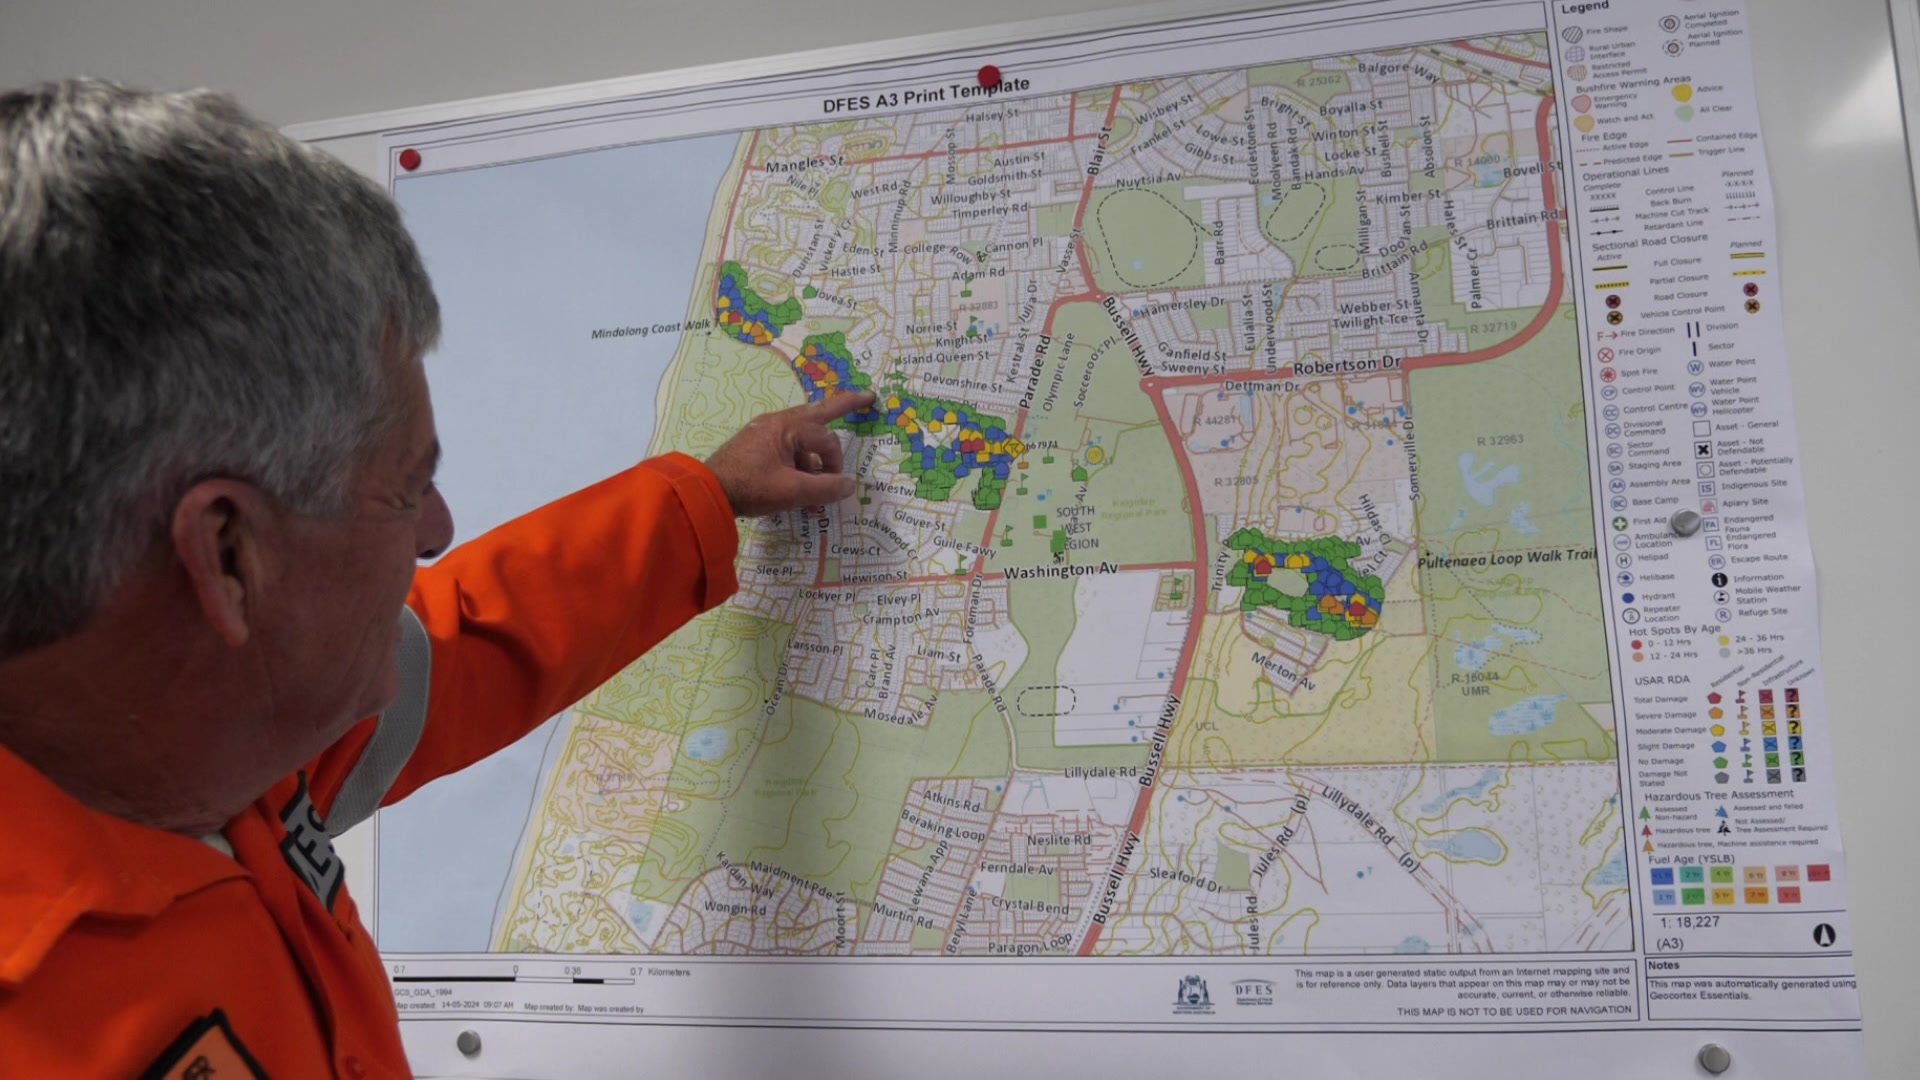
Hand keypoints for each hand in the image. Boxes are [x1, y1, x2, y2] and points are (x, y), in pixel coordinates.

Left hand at [704, 390, 875, 516]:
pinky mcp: (756, 442)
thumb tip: (850, 484)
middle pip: (819, 411)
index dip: (836, 464)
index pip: (827, 441)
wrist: (708, 491)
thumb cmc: (751, 487)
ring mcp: (765, 429)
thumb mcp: (792, 491)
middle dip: (844, 405)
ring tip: (813, 482)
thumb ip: (825, 488)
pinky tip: (794, 482)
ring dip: (814, 454)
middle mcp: (778, 421)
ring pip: (802, 433)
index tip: (834, 485)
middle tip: (866, 397)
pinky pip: (787, 443)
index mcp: (789, 427)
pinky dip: (798, 459)